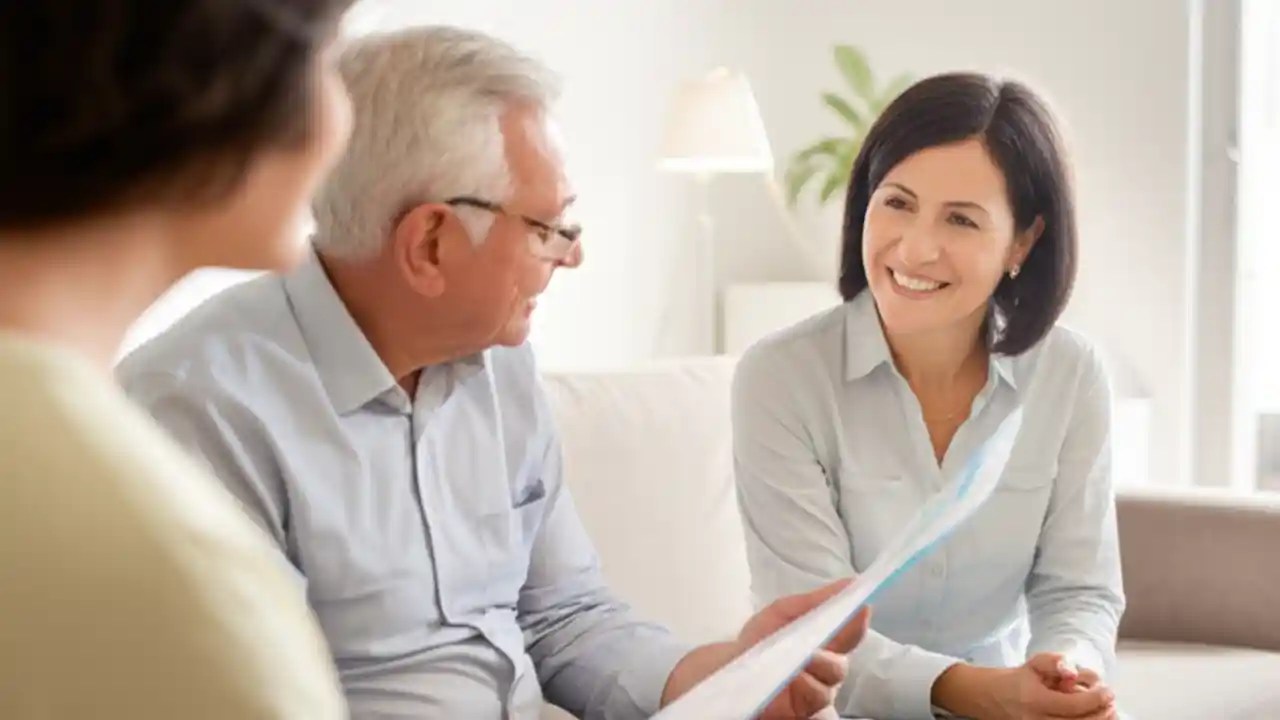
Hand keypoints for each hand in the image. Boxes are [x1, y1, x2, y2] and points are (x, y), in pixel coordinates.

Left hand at [660, 579, 869, 717]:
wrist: (729, 667)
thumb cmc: (762, 638)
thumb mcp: (783, 613)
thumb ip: (815, 602)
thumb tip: (850, 584)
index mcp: (826, 643)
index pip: (850, 635)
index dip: (856, 624)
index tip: (859, 608)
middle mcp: (825, 671)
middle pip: (839, 668)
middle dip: (829, 658)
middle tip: (812, 651)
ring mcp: (814, 696)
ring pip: (825, 691)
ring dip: (811, 679)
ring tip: (796, 668)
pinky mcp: (800, 715)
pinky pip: (814, 713)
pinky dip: (804, 699)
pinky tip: (792, 686)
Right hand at [933, 654, 1116, 719]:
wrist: (984, 697)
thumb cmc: (1012, 680)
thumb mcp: (1033, 664)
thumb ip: (1055, 662)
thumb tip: (1073, 672)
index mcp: (1035, 700)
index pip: (1074, 705)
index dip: (1096, 699)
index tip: (1108, 690)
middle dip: (1102, 714)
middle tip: (1111, 702)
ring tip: (1106, 712)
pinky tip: (1089, 718)